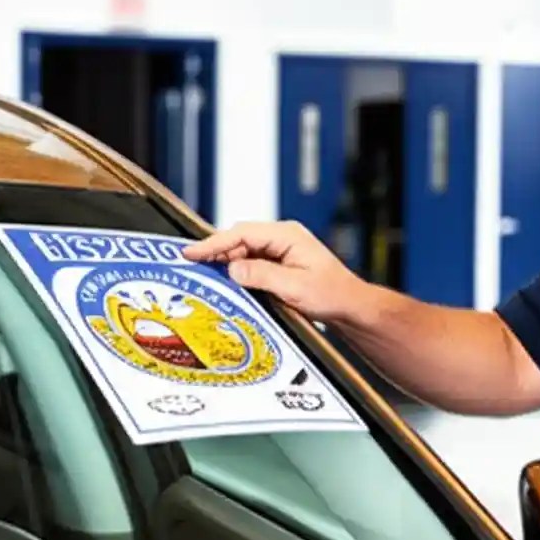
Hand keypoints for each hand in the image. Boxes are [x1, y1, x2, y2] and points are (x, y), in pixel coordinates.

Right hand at [182, 221, 366, 321]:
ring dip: (225, 262)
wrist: (350, 306)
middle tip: (190, 263)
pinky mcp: (280, 264)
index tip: (193, 252)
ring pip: (243, 251)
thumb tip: (232, 268)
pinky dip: (237, 270)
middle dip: (215, 251)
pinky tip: (226, 281)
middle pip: (240, 239)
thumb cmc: (332, 294)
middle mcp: (283, 238)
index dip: (214, 243)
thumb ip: (261, 275)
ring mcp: (282, 250)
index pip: (243, 233)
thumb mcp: (294, 287)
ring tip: (202, 273)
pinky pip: (252, 262)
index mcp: (288, 235)